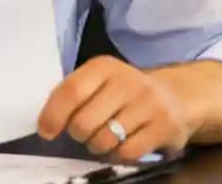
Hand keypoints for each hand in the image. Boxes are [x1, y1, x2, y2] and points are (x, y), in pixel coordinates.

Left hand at [36, 56, 191, 161]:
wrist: (175, 97)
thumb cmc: (124, 93)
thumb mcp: (99, 83)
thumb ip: (73, 96)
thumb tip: (46, 125)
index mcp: (104, 67)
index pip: (72, 90)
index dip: (54, 115)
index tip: (46, 132)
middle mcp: (127, 81)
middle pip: (84, 122)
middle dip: (79, 134)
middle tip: (86, 132)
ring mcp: (148, 103)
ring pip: (104, 140)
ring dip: (99, 146)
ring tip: (107, 137)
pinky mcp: (164, 126)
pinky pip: (126, 152)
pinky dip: (119, 154)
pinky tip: (124, 143)